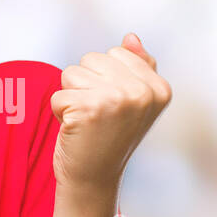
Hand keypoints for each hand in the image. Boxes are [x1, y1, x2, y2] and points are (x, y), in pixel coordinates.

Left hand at [50, 33, 172, 198]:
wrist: (94, 179)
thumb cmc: (109, 137)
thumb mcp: (131, 101)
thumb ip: (136, 67)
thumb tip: (130, 37)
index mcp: (159, 87)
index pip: (116, 52)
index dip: (105, 78)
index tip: (113, 107)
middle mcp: (143, 92)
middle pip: (92, 59)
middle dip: (85, 85)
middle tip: (97, 115)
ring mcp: (118, 99)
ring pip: (72, 73)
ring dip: (71, 97)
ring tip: (86, 121)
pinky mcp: (90, 109)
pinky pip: (58, 94)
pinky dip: (60, 112)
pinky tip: (75, 130)